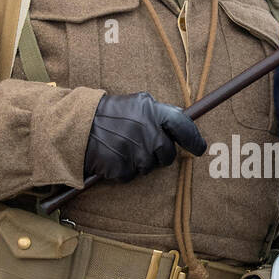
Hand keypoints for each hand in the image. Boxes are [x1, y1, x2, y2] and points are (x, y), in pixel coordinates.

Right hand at [84, 91, 205, 181]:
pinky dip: (123, 171)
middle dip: (159, 155)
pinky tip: (114, 157)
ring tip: (123, 148)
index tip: (200, 148)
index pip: (183, 126)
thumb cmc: (110, 114)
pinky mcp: (121, 167)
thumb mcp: (136, 103)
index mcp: (152, 111)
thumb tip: (182, 118)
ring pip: (149, 168)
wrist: (78, 125)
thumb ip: (159, 112)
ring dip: (139, 163)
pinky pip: (130, 176)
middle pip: (167, 155)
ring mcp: (134, 151)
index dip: (194, 139)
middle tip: (142, 147)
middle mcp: (146, 131)